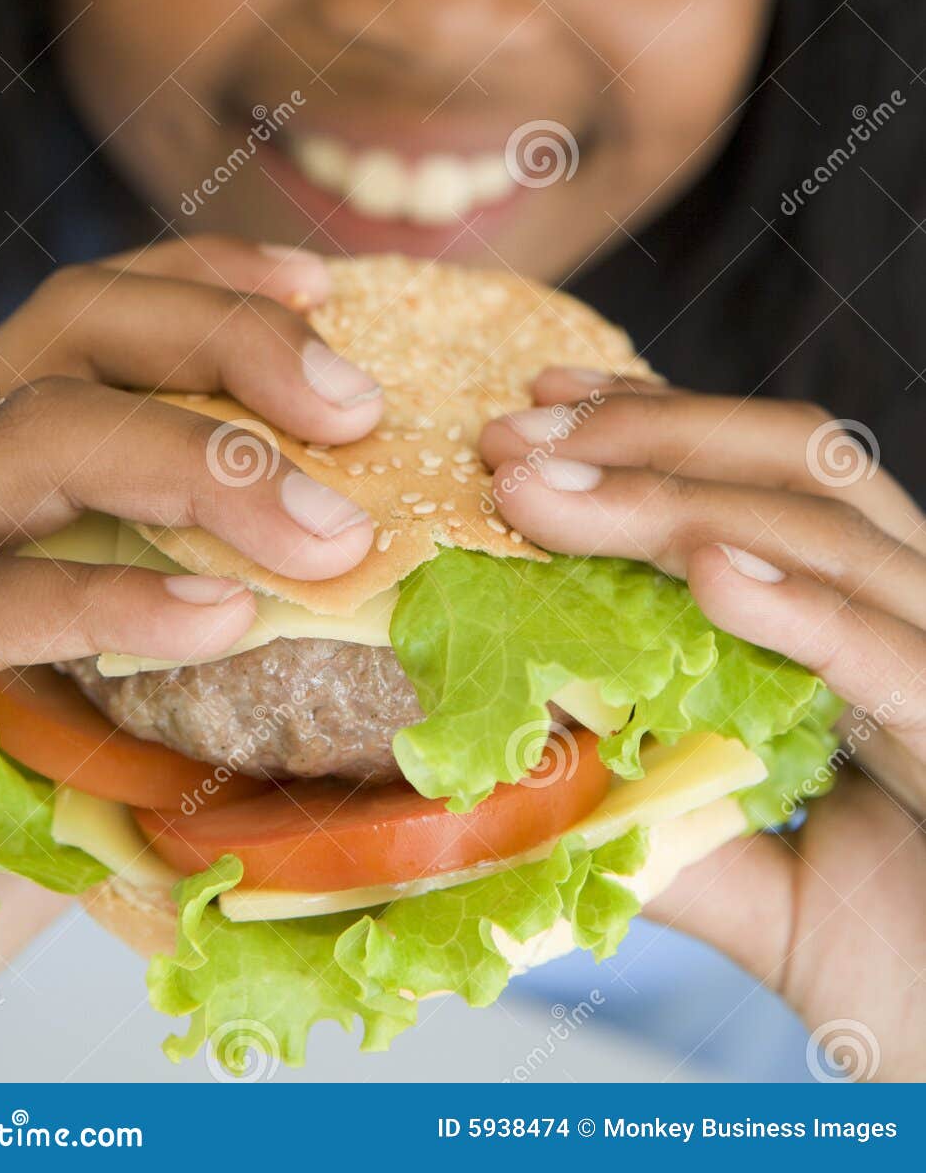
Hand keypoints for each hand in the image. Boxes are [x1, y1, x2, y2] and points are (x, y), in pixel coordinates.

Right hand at [0, 234, 380, 1074]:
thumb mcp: (112, 683)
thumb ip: (210, 609)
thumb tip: (376, 583)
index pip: (90, 316)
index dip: (207, 280)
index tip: (321, 292)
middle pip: (69, 330)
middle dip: (230, 342)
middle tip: (359, 412)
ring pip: (32, 436)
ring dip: (201, 466)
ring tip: (330, 537)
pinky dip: (111, 598)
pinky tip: (221, 619)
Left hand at [481, 370, 925, 1081]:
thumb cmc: (910, 981)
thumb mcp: (762, 895)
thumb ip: (666, 827)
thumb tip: (531, 772)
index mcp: (873, 628)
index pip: (768, 482)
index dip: (655, 428)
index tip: (532, 414)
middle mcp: (922, 620)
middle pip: (798, 467)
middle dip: (643, 438)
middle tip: (511, 443)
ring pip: (832, 535)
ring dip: (674, 502)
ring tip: (549, 497)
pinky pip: (896, 660)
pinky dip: (802, 610)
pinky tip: (711, 578)